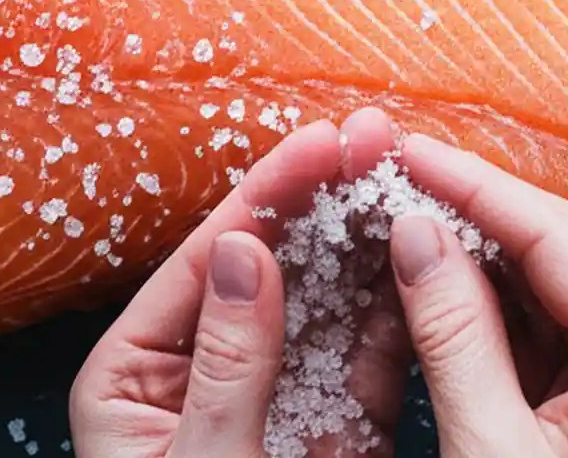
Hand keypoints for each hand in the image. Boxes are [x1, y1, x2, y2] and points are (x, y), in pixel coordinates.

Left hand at [69, 110, 413, 456]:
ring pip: (328, 304)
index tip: (316, 144)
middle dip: (323, 200)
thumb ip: (227, 362)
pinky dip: (401, 309)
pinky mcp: (339, 429)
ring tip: (409, 175)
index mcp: (138, 374)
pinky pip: (370, 359)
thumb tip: (243, 251)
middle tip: (371, 137)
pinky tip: (429, 256)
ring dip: (368, 239)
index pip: (204, 265)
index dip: (263, 199)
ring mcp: (279, 398)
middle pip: (271, 270)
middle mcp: (210, 371)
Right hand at [390, 133, 567, 457]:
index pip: (555, 235)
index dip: (467, 184)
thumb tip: (415, 235)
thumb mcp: (493, 455)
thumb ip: (453, 333)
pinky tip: (449, 297)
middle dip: (471, 219)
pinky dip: (512, 317)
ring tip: (406, 235)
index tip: (403, 151)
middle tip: (392, 185)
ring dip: (486, 266)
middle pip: (566, 254)